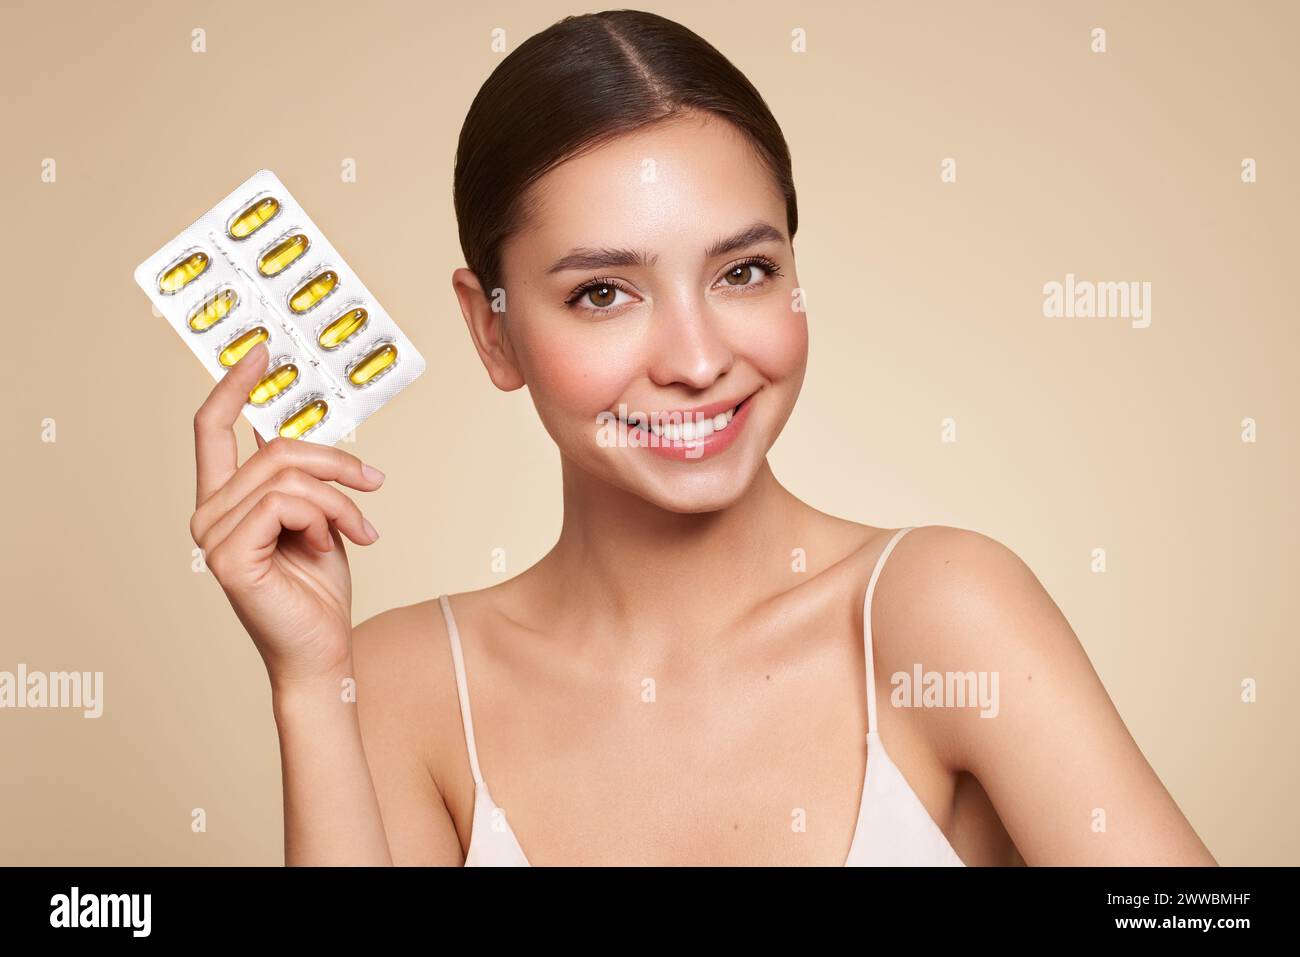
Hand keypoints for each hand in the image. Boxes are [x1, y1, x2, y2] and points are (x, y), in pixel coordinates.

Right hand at [188, 342, 385, 688]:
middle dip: (334, 461)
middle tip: (372, 484)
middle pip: (273, 446)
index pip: (212, 428)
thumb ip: (299, 478)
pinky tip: (332, 548)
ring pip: (287, 475)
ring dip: (338, 500)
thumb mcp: (317, 518)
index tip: (263, 350)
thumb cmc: (319, 590)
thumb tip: (283, 428)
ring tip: (359, 531)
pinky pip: (286, 503)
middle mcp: (208, 514)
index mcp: (225, 501)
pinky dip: (325, 519)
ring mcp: (212, 535)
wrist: (323, 651)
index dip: (233, 384)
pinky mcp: (228, 555)